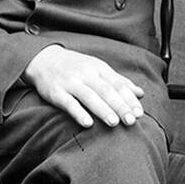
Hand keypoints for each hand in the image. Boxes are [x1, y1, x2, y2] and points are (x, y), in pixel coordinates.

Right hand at [23, 46, 144, 128]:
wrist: (43, 59)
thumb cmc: (76, 67)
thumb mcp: (98, 69)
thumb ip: (119, 81)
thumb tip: (140, 93)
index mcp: (98, 68)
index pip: (118, 84)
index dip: (129, 99)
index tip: (139, 113)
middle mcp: (86, 74)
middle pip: (106, 90)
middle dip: (120, 106)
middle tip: (131, 121)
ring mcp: (70, 82)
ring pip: (89, 96)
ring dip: (102, 110)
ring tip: (114, 123)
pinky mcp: (55, 92)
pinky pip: (68, 103)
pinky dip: (78, 113)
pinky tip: (87, 124)